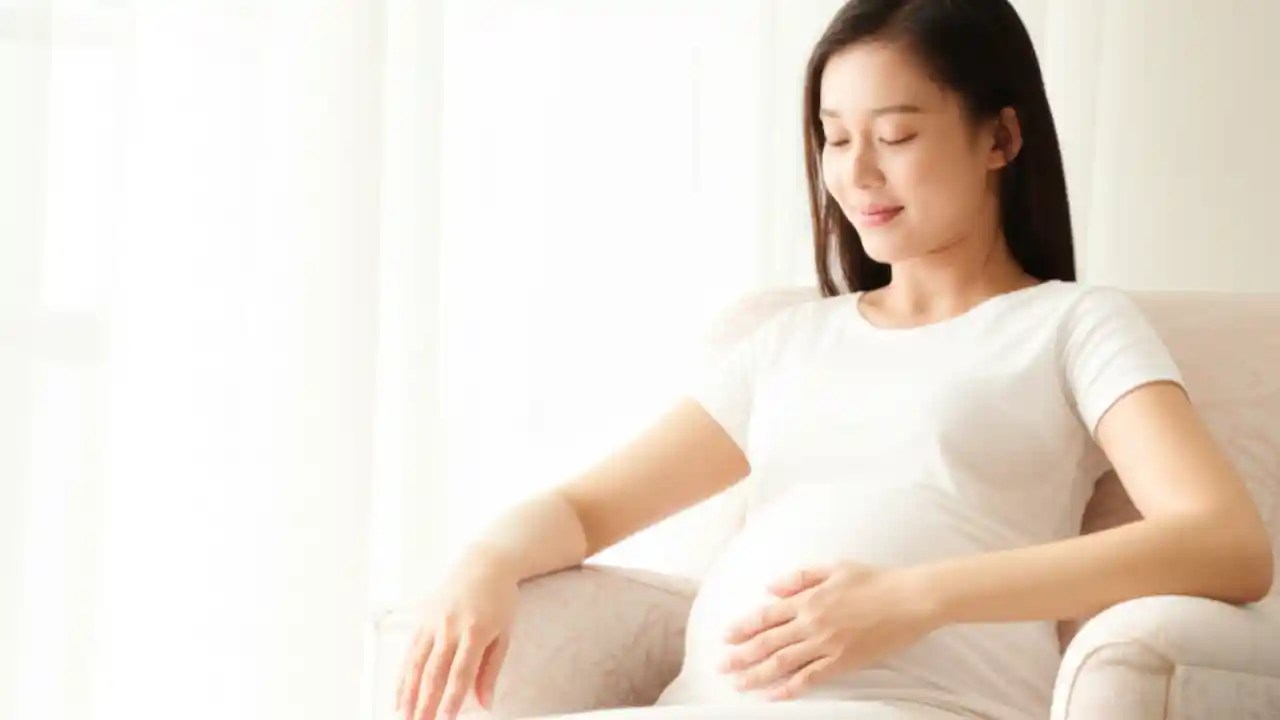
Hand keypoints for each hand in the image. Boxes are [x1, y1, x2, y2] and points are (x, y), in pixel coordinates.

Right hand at [395, 552, 520, 719]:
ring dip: (406, 693)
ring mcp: (432, 622)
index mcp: (474, 632)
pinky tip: (398, 693)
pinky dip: (401, 675)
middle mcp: (449, 628)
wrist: (485, 563)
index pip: (460, 674)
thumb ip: (491, 670)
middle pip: (433, 672)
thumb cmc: (499, 599)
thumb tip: (486, 703)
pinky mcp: (421, 619)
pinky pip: (408, 651)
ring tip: (402, 716)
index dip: (451, 701)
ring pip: (414, 663)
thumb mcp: (504, 634)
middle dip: (424, 703)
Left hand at [718, 562, 940, 699]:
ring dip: (757, 673)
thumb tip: (770, 588)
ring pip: (783, 662)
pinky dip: (789, 687)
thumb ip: (799, 578)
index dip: (743, 627)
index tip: (726, 637)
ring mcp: (826, 644)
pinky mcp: (843, 661)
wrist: (909, 599)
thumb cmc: (874, 580)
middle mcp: (811, 623)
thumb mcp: (833, 568)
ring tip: (738, 682)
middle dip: (741, 655)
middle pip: (768, 642)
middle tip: (721, 666)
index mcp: (808, 599)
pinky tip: (773, 695)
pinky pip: (810, 678)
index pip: (766, 616)